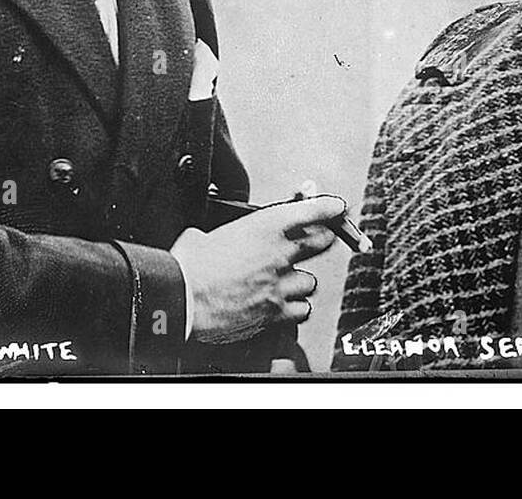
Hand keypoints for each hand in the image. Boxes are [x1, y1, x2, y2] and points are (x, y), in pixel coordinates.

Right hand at [170, 195, 344, 344]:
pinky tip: (284, 305)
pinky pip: (301, 310)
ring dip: (301, 280)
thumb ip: (226, 235)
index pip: (312, 211)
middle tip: (317, 241)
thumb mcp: (207, 234)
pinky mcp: (275, 313)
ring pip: (311, 281)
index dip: (329, 208)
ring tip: (286, 281)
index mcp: (264, 227)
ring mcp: (280, 285)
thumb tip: (217, 238)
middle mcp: (279, 254)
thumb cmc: (189, 267)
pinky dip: (296, 308)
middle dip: (322, 240)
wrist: (183, 300)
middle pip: (321, 242)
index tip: (338, 208)